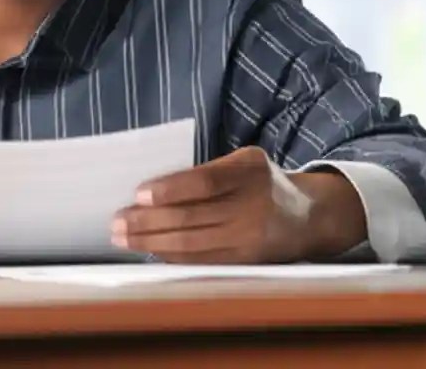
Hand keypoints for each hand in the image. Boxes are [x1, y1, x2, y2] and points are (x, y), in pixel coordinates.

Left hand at [110, 147, 366, 263]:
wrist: (309, 217)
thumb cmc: (261, 182)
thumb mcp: (243, 162)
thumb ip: (207, 172)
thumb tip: (151, 190)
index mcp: (251, 172)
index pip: (205, 183)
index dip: (170, 190)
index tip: (138, 194)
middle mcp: (254, 207)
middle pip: (193, 218)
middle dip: (148, 222)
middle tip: (117, 222)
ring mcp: (251, 238)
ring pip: (193, 244)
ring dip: (151, 243)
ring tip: (122, 238)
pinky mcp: (246, 262)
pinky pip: (201, 261)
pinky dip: (171, 256)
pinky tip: (149, 250)